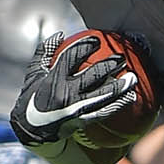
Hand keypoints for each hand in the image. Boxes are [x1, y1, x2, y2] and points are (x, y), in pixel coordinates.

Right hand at [11, 33, 139, 147]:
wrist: (30, 129)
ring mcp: (75, 108)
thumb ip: (45, 52)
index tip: (96, 40)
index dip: (85, 45)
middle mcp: (65, 92)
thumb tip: (60, 34)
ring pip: (103, 95)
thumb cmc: (32, 97)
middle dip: (110, 65)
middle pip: (93, 75)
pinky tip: (131, 98)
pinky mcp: (81, 121)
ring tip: (133, 78)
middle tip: (122, 59)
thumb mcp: (33, 73)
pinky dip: (118, 104)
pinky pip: (103, 112)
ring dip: (120, 86)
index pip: (72, 56)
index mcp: (53, 78)